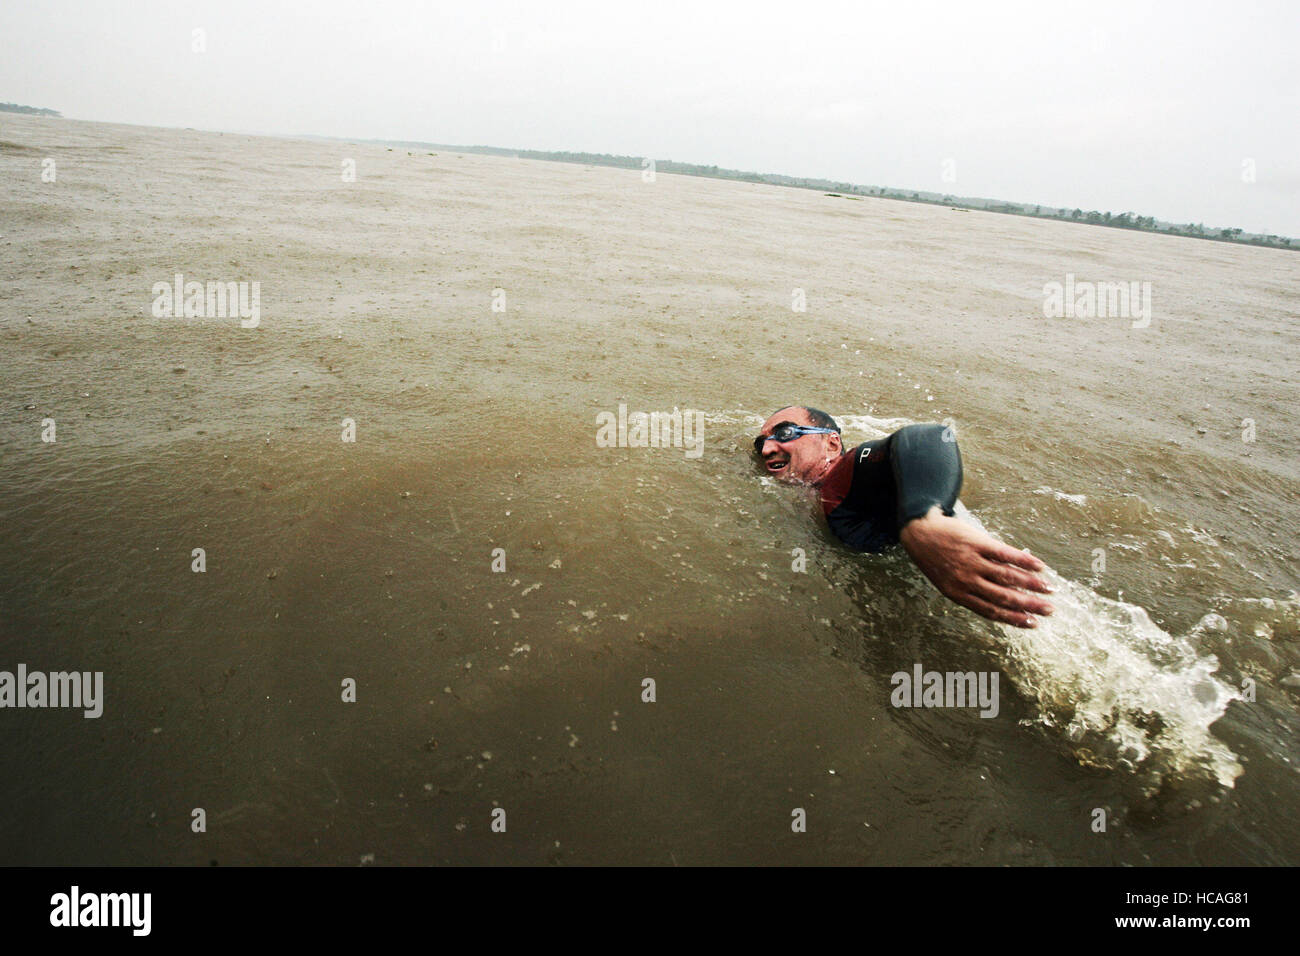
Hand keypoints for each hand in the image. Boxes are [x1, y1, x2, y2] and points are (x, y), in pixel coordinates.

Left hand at [899, 507, 1053, 627]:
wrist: (920, 532)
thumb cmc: (937, 560)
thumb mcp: (948, 582)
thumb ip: (973, 591)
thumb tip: (1004, 600)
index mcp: (958, 594)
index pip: (991, 611)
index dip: (1015, 619)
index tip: (1034, 623)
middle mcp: (966, 580)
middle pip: (1003, 596)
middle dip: (1029, 605)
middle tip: (1050, 610)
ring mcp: (972, 561)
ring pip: (1007, 576)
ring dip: (1032, 584)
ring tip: (1049, 589)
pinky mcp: (976, 543)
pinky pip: (1004, 553)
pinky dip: (1024, 560)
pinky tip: (1040, 565)